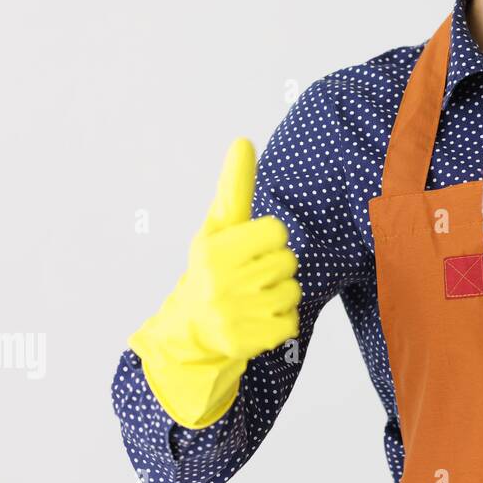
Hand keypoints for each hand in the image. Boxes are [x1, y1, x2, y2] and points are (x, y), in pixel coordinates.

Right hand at [128, 138, 300, 427]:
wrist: (189, 330)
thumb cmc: (212, 267)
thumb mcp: (218, 226)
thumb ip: (235, 185)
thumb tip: (243, 140)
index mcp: (213, 251)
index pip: (277, 231)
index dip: (268, 238)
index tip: (249, 248)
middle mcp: (220, 284)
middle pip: (288, 261)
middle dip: (274, 266)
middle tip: (249, 276)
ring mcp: (234, 316)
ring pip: (293, 291)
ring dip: (279, 293)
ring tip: (251, 297)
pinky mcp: (249, 342)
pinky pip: (290, 321)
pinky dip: (279, 321)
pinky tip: (255, 319)